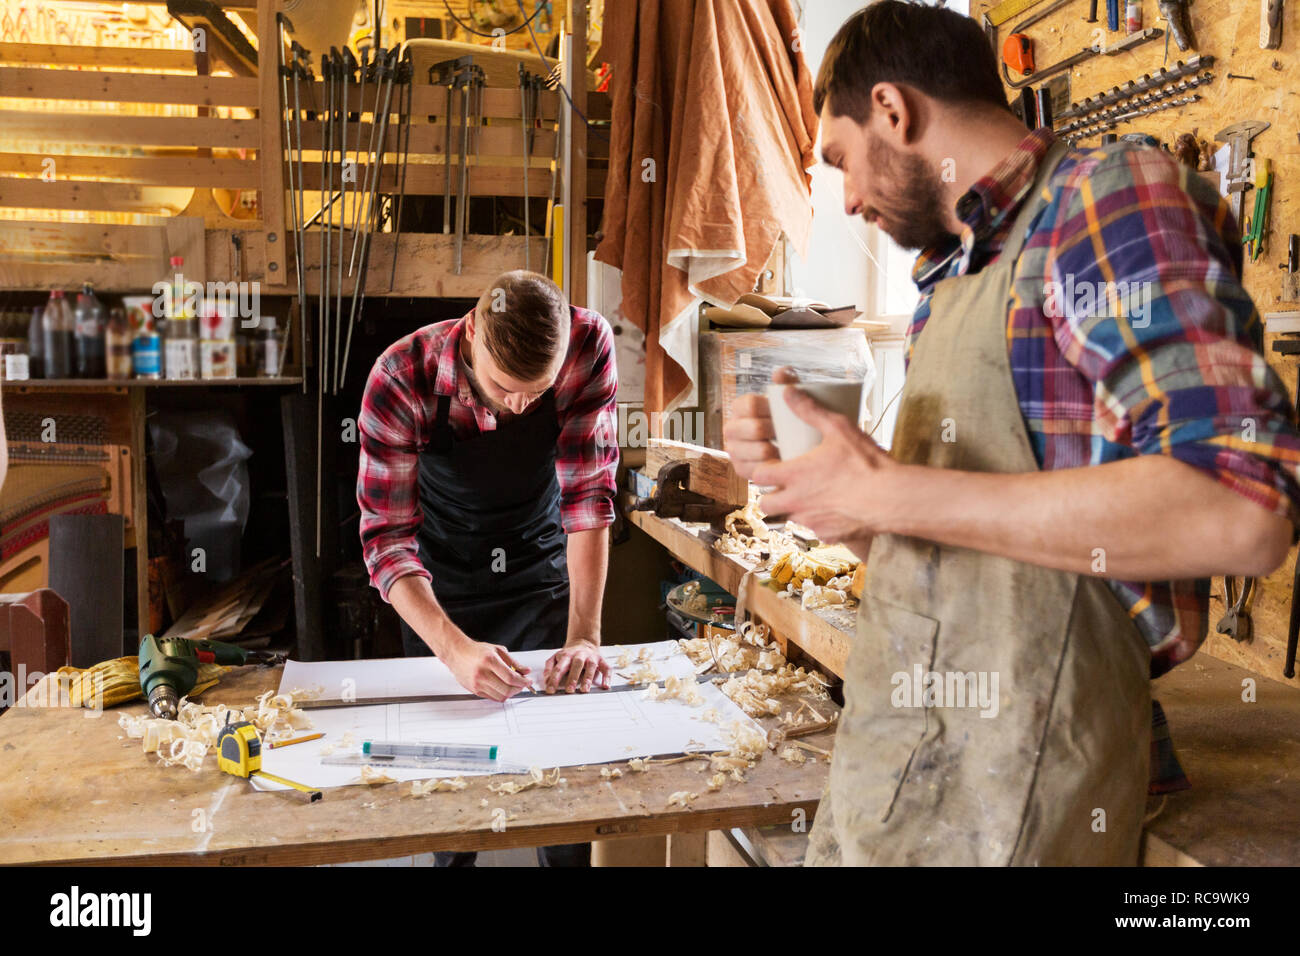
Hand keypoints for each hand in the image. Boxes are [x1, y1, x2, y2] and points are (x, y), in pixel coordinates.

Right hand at [444, 639, 532, 701]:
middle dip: (519, 689)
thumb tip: (526, 671)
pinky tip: (503, 688)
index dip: (522, 681)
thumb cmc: (476, 650)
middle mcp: (482, 673)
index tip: (528, 681)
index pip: (510, 677)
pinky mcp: (474, 690)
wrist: (456, 653)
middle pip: (507, 689)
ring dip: (511, 693)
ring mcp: (477, 683)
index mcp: (490, 661)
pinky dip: (501, 695)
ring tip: (513, 686)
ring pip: (500, 696)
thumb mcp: (498, 650)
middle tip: (522, 684)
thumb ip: (513, 662)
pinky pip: (492, 698)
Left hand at [543, 638, 611, 693]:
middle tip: (569, 690)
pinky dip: (607, 677)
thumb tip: (546, 681)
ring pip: (591, 666)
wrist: (583, 641)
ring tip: (585, 690)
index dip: (554, 679)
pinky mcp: (601, 660)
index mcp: (566, 655)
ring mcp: (591, 657)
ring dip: (588, 678)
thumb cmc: (569, 654)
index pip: (559, 668)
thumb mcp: (556, 658)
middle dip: (572, 678)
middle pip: (576, 665)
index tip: (550, 690)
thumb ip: (550, 668)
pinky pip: (606, 668)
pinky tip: (605, 686)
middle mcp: (579, 655)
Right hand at [722, 367, 798, 479]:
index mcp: (740, 407)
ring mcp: (733, 450)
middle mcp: (731, 428)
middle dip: (774, 431)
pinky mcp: (740, 468)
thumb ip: (787, 380)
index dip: (768, 409)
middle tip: (789, 432)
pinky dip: (772, 469)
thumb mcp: (789, 397)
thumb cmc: (787, 417)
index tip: (785, 412)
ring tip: (789, 449)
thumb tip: (780, 373)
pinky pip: (756, 470)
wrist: (787, 445)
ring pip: (755, 451)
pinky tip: (782, 464)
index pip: (750, 404)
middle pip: (754, 429)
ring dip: (774, 451)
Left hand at [751, 385, 907, 544]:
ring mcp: (811, 521)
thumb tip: (788, 392)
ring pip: (790, 518)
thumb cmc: (865, 463)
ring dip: (795, 508)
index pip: (759, 476)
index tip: (773, 465)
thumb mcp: (839, 428)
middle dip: (771, 495)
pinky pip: (814, 531)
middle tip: (786, 485)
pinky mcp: (827, 535)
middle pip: (766, 504)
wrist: (891, 498)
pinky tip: (834, 509)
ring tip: (812, 496)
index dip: (763, 470)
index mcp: (794, 475)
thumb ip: (810, 411)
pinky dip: (819, 522)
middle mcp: (796, 501)